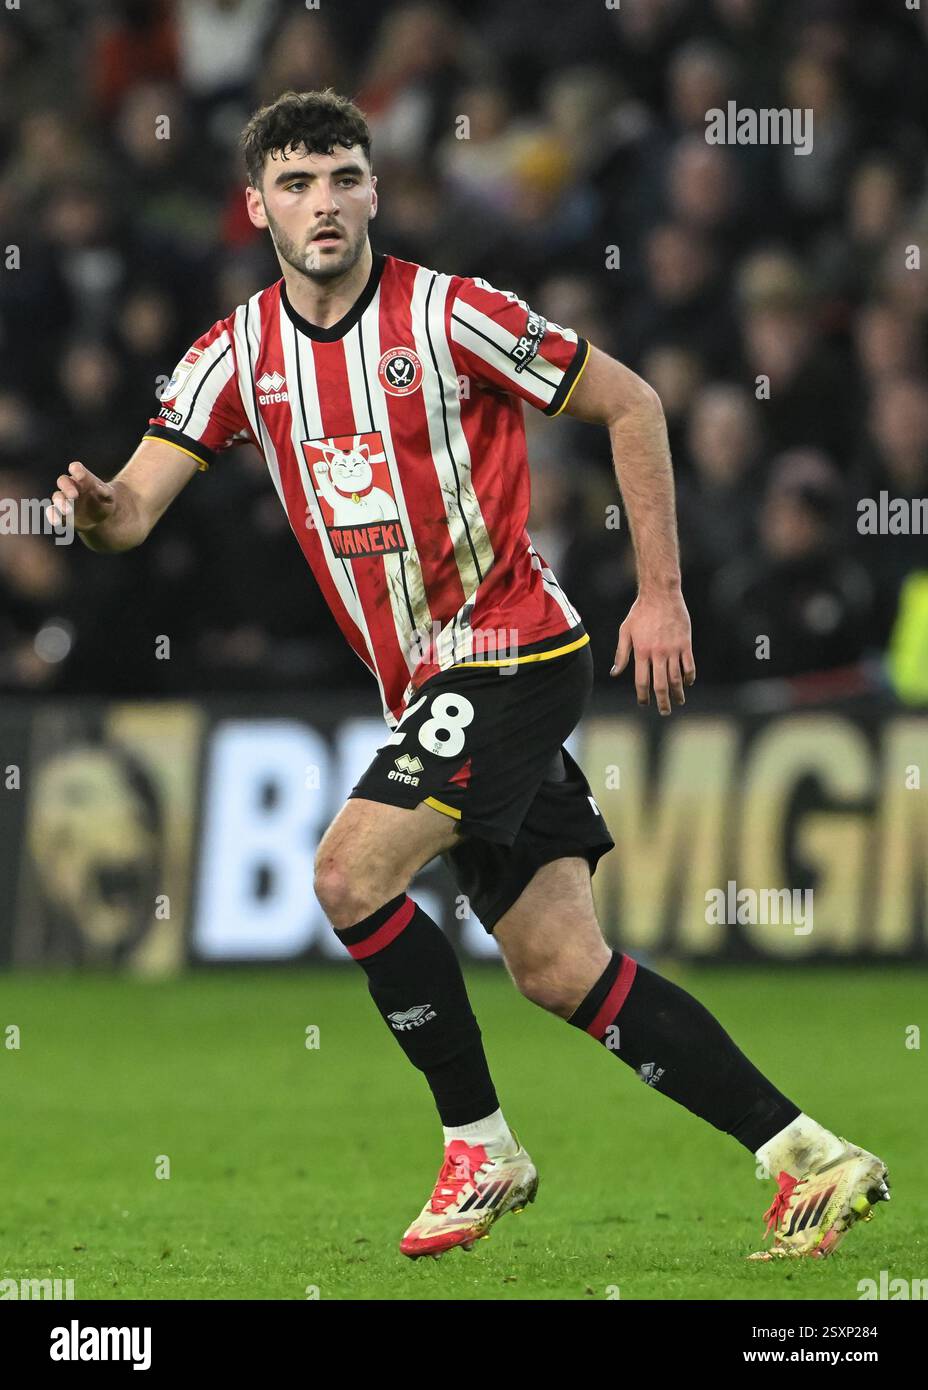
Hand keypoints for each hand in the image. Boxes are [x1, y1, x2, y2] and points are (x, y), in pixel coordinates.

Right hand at [46, 461, 114, 531]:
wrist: (101, 518)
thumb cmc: (105, 502)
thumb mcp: (109, 497)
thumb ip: (105, 492)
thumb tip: (99, 488)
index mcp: (83, 479)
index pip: (77, 469)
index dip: (77, 470)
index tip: (79, 473)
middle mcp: (71, 487)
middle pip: (63, 481)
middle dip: (67, 487)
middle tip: (74, 495)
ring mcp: (64, 499)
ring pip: (57, 497)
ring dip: (60, 502)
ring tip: (68, 510)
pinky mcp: (61, 513)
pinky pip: (53, 512)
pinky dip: (52, 515)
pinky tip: (56, 521)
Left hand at [611, 589, 694, 714]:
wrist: (661, 594)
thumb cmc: (640, 612)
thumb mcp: (625, 631)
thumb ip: (621, 654)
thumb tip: (614, 673)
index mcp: (641, 652)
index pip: (641, 681)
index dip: (643, 696)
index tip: (644, 703)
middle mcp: (657, 653)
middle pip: (661, 685)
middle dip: (662, 701)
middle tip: (664, 711)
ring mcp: (673, 649)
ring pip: (676, 678)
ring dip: (677, 693)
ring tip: (678, 701)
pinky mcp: (685, 644)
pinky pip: (689, 665)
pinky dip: (689, 677)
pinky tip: (687, 683)